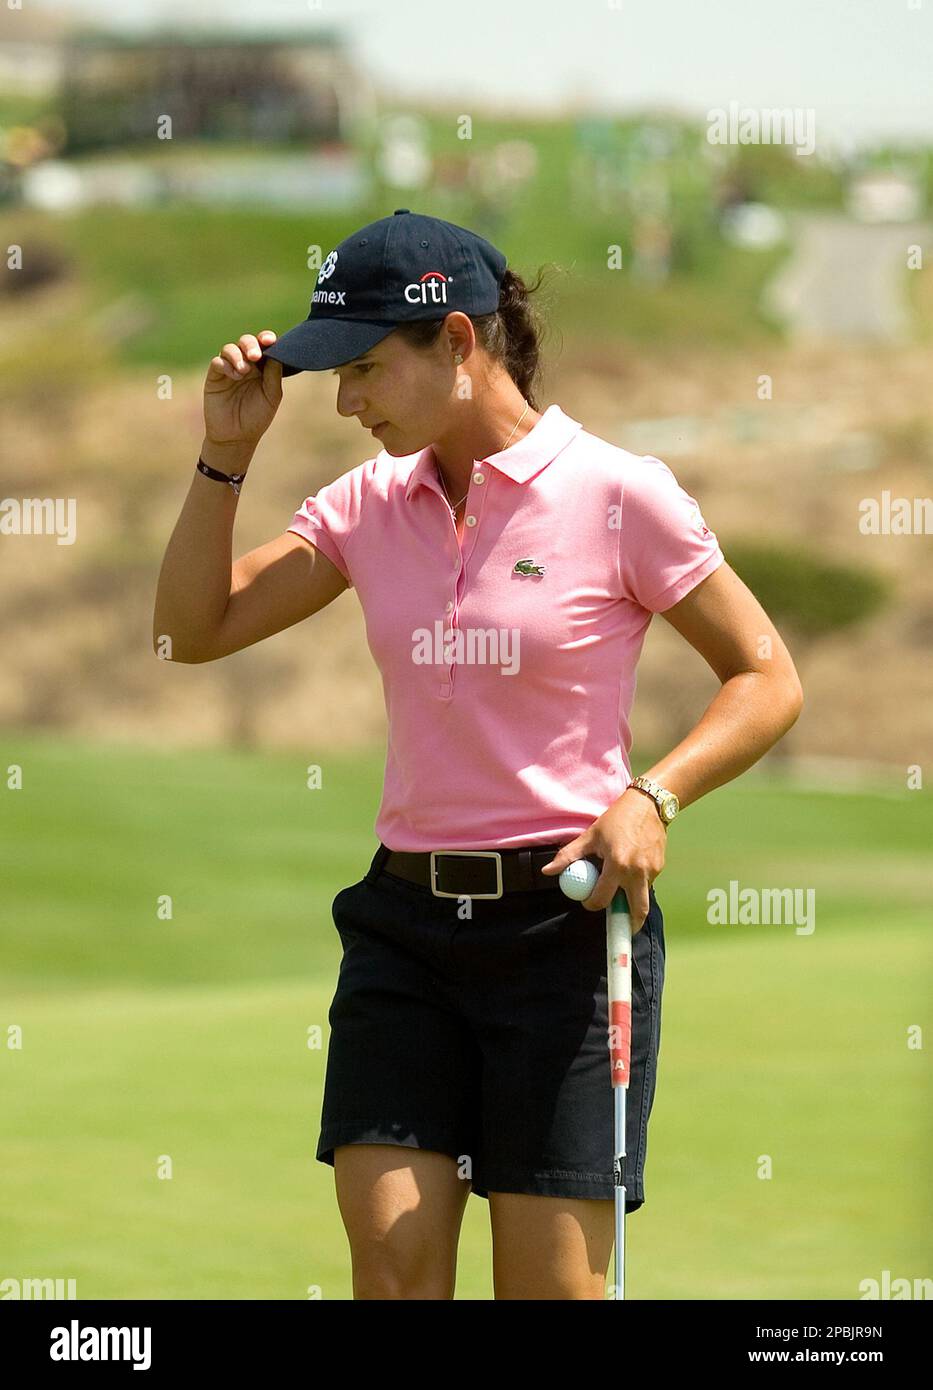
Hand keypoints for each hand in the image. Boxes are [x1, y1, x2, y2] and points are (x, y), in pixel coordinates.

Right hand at [204, 329, 282, 446]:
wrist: (236, 437)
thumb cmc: (256, 418)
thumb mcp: (271, 396)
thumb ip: (273, 375)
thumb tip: (276, 353)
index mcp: (261, 368)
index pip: (264, 346)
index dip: (266, 338)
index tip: (270, 340)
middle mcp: (246, 365)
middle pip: (246, 342)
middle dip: (251, 344)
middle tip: (255, 356)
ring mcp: (229, 369)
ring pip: (230, 348)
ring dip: (237, 354)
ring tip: (244, 371)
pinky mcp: (215, 377)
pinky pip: (218, 362)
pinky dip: (226, 364)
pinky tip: (235, 375)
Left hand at [539, 788, 666, 929]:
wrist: (648, 805)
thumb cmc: (616, 819)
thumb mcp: (590, 836)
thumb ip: (568, 856)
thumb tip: (547, 871)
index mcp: (617, 865)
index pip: (602, 899)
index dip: (592, 904)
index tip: (589, 902)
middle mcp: (637, 872)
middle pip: (636, 912)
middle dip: (628, 924)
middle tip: (619, 925)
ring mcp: (652, 871)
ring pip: (642, 897)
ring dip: (632, 901)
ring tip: (621, 892)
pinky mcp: (660, 867)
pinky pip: (648, 883)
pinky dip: (639, 883)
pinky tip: (631, 869)